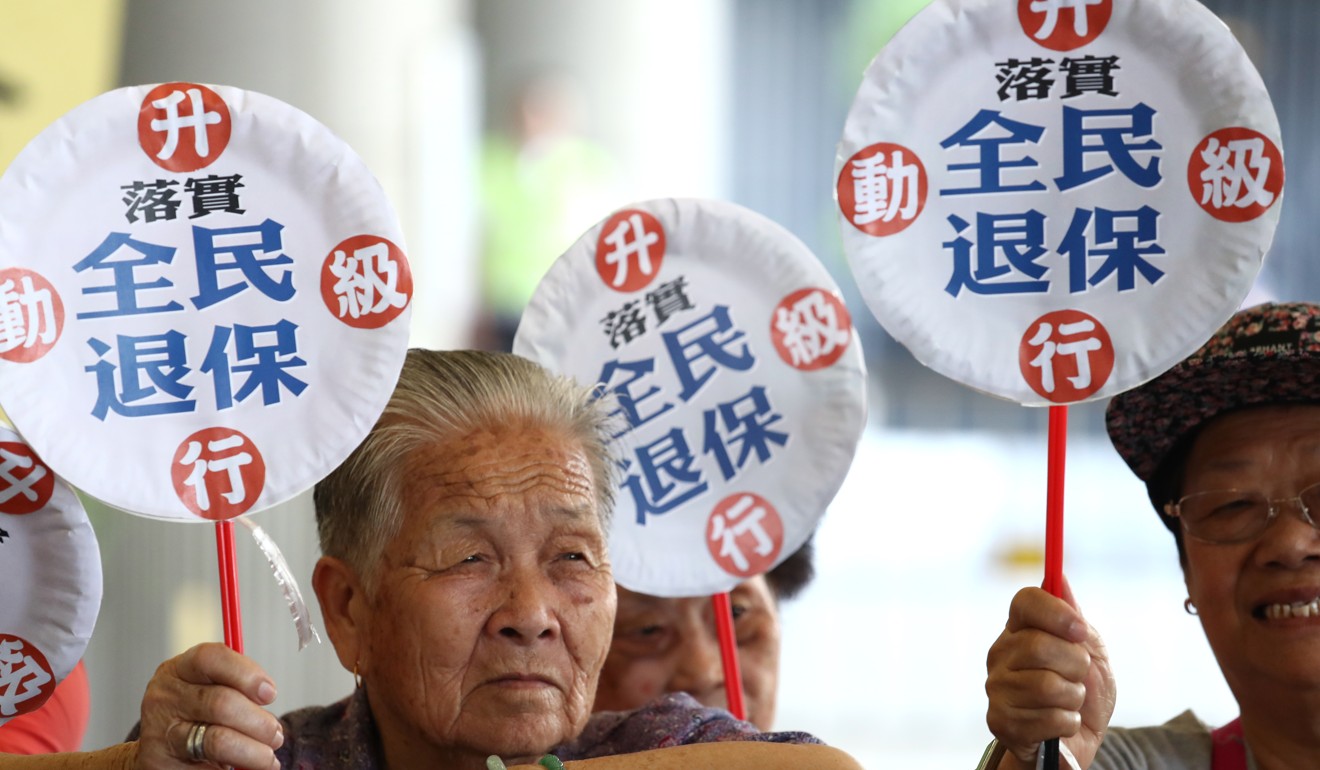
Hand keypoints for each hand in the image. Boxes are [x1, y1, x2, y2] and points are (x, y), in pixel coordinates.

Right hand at [136, 643, 283, 769]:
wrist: (160, 751)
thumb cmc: (196, 715)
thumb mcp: (210, 690)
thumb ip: (237, 690)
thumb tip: (270, 705)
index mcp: (179, 670)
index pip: (210, 658)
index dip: (246, 674)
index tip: (270, 693)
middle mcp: (165, 697)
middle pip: (221, 702)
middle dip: (259, 722)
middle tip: (276, 735)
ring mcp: (161, 732)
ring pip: (218, 740)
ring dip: (253, 751)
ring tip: (268, 758)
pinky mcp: (162, 764)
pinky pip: (209, 768)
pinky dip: (236, 768)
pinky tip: (243, 767)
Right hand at [985, 578, 1114, 769]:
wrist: (1077, 740)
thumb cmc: (1084, 692)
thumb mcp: (1091, 651)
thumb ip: (1074, 617)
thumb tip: (1059, 577)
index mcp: (1020, 629)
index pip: (1025, 602)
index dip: (1055, 613)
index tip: (1080, 632)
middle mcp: (1001, 654)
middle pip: (1038, 645)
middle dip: (1074, 665)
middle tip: (1078, 676)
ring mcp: (997, 687)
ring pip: (1046, 685)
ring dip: (1073, 697)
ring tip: (1069, 701)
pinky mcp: (1000, 721)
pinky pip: (1048, 717)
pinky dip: (1067, 722)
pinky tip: (1061, 723)